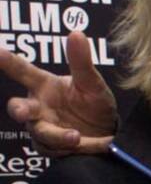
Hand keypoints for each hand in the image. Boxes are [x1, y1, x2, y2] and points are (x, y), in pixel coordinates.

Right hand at [2, 31, 116, 155]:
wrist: (108, 132)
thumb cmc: (94, 103)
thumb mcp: (92, 83)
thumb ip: (81, 62)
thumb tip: (76, 33)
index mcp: (44, 86)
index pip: (21, 71)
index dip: (7, 62)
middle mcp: (38, 107)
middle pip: (19, 108)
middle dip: (19, 110)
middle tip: (22, 111)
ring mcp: (42, 128)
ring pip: (40, 133)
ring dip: (57, 136)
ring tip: (75, 136)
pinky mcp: (51, 148)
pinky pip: (55, 150)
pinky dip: (70, 149)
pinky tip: (84, 145)